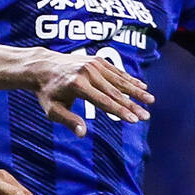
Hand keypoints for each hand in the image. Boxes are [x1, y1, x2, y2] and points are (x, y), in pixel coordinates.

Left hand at [28, 49, 152, 136]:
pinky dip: (129, 79)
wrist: (43, 66)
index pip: (104, 101)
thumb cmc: (47, 93)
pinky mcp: (96, 60)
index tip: (134, 120)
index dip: (120, 112)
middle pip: (115, 92)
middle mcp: (87, 73)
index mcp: (78, 85)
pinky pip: (116, 72)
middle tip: (147, 116)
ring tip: (151, 100)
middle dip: (132, 105)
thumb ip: (69, 121)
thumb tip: (83, 134)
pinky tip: (142, 87)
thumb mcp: (53, 110)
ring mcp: (93, 65)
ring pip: (119, 80)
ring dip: (136, 91)